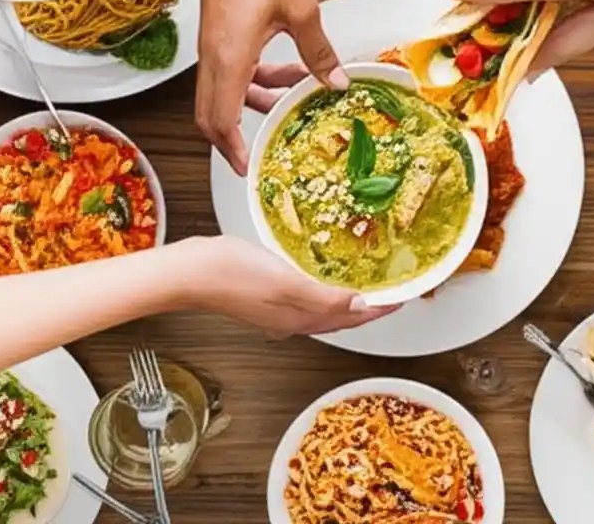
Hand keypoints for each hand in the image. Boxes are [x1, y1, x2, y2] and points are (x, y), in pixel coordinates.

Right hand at [180, 236, 396, 337]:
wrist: (189, 272)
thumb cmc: (232, 274)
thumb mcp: (286, 282)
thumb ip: (325, 298)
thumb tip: (360, 307)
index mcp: (300, 320)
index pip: (352, 319)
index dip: (380, 310)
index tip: (404, 299)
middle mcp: (291, 321)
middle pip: (339, 319)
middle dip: (367, 308)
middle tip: (390, 292)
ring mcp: (275, 311)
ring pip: (321, 310)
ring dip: (344, 300)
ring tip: (364, 285)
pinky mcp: (263, 297)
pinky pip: (304, 298)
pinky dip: (321, 291)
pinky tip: (319, 276)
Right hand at [196, 0, 346, 175]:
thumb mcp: (302, 8)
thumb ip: (318, 51)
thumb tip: (336, 84)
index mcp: (228, 57)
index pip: (220, 120)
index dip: (231, 150)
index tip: (247, 170)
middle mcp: (213, 55)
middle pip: (213, 113)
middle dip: (238, 136)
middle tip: (266, 150)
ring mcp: (213, 42)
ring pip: (225, 91)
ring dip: (256, 101)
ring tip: (295, 98)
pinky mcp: (219, 30)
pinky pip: (232, 69)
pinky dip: (256, 79)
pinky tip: (289, 69)